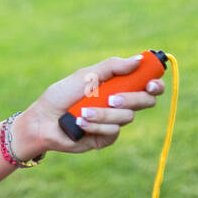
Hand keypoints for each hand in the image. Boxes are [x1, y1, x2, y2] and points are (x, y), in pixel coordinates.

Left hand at [22, 55, 163, 155]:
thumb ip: (111, 67)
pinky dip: (96, 125)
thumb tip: (139, 59)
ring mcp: (115, 120)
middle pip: (146, 101)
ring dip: (103, 113)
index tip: (151, 83)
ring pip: (127, 117)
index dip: (155, 84)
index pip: (147, 84)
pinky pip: (114, 131)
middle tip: (112, 99)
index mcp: (117, 85)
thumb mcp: (85, 76)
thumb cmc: (61, 95)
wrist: (42, 120)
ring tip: (82, 112)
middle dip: (132, 99)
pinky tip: (80, 123)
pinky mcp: (107, 137)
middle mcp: (120, 103)